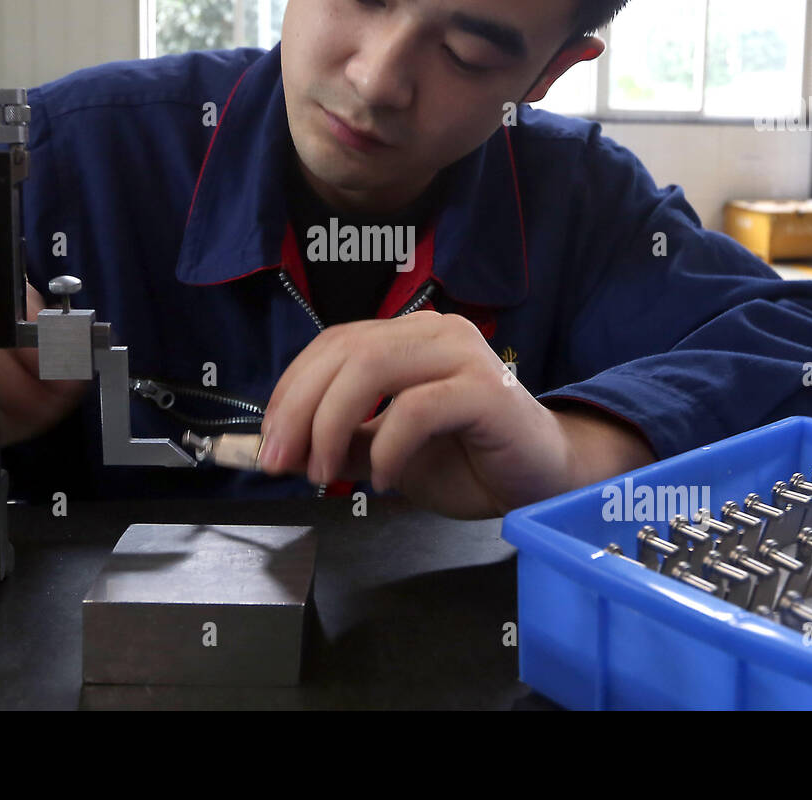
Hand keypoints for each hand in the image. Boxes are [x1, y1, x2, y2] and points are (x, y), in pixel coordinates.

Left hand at [256, 311, 655, 518]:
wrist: (545, 480)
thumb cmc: (470, 461)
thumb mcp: (387, 454)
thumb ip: (342, 443)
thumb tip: (282, 447)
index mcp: (410, 337)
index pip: (334, 344)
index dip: (292, 388)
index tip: (267, 440)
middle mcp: (435, 332)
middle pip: (345, 352)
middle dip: (299, 409)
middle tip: (280, 461)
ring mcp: (463, 355)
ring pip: (371, 368)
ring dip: (331, 424)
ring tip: (322, 472)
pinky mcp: (486, 390)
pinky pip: (416, 409)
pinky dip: (389, 448)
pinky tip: (385, 479)